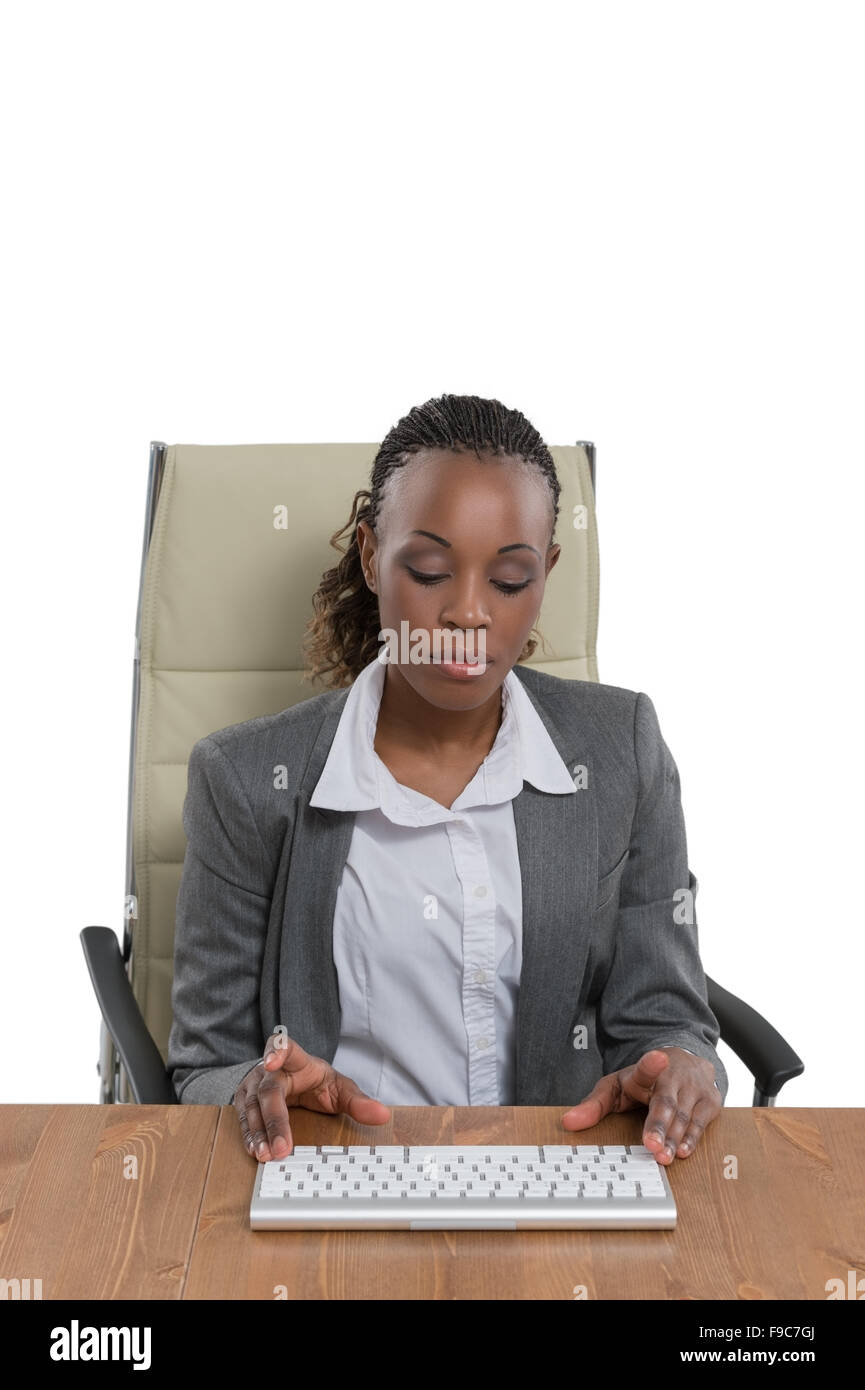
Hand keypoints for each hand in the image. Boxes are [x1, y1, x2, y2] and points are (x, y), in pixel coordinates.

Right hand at [233, 1030, 391, 1161]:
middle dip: (275, 1120)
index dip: (277, 1051)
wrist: (293, 1082)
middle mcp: (269, 1070)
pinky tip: (255, 1151)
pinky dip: (249, 1136)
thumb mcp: (339, 1088)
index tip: (271, 1061)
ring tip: (265, 1155)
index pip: (285, 1048)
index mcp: (296, 1060)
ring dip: (258, 1133)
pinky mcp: (244, 1101)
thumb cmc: (316, 1082)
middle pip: (269, 1091)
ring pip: (252, 1108)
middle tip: (281, 1147)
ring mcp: (254, 1085)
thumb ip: (358, 1101)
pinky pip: (244, 1120)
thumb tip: (382, 1115)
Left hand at [560, 1047, 720, 1163]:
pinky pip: (701, 1122)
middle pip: (666, 1102)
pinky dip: (693, 1138)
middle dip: (659, 1125)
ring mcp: (694, 1088)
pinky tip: (683, 1151)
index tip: (658, 1057)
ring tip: (664, 1157)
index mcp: (646, 1072)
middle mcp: (674, 1077)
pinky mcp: (710, 1100)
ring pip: (684, 1115)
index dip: (651, 1064)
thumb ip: (594, 1105)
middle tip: (651, 1146)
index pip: (647, 1067)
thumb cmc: (644, 1081)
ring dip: (675, 1138)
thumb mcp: (616, 1087)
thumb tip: (568, 1122)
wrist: (685, 1062)